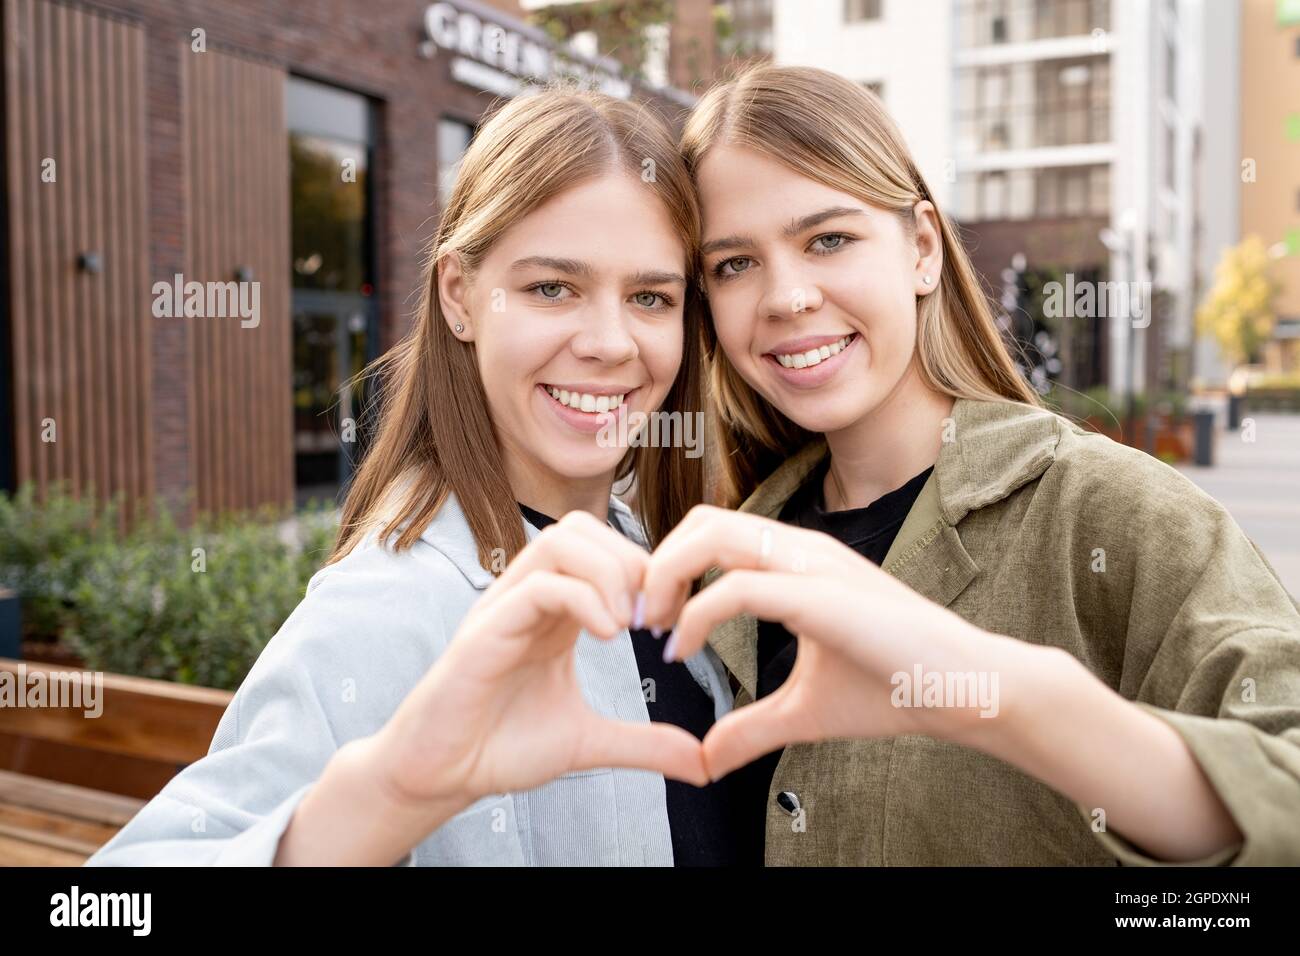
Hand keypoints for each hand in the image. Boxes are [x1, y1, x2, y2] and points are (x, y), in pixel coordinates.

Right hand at [370, 510, 708, 815]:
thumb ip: (644, 744)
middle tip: (651, 617)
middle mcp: (529, 598)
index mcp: (554, 610)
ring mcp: (504, 608)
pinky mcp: (484, 632)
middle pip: (582, 528)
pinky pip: (537, 586)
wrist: (441, 776)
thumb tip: (702, 765)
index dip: (645, 571)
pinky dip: (583, 599)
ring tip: (627, 624)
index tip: (668, 621)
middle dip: (630, 561)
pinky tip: (607, 637)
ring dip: (609, 573)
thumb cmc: (501, 746)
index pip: (602, 547)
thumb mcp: (589, 742)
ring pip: (559, 541)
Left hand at [641, 506, 1020, 778]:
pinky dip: (696, 615)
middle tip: (640, 619)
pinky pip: (738, 586)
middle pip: (701, 521)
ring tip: (654, 627)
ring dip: (666, 576)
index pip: (713, 533)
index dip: (670, 568)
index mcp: (796, 562)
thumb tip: (708, 756)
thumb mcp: (805, 712)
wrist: (964, 690)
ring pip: (712, 535)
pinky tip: (682, 650)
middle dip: (656, 563)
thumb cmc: (895, 688)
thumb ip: (753, 727)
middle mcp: (800, 550)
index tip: (652, 621)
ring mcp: (811, 564)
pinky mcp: (821, 593)